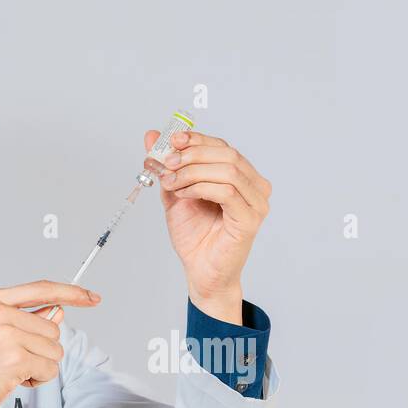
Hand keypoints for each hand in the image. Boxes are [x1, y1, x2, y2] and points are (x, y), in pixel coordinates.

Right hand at [0, 281, 99, 407]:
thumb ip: (24, 321)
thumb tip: (57, 312)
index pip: (42, 289)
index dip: (71, 293)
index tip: (91, 297)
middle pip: (53, 328)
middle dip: (41, 351)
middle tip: (10, 363)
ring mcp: (7, 334)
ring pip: (55, 350)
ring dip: (39, 368)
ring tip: (8, 373)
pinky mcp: (16, 359)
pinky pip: (50, 370)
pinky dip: (37, 381)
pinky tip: (12, 382)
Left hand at [143, 128, 271, 322]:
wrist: (201, 272)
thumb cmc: (195, 236)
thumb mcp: (175, 192)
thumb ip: (167, 165)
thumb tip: (151, 135)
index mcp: (242, 177)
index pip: (223, 146)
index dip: (197, 139)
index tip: (171, 140)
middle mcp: (255, 187)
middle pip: (227, 153)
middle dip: (192, 155)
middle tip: (167, 163)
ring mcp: (256, 203)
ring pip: (227, 170)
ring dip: (193, 172)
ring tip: (172, 183)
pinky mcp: (250, 219)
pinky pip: (226, 192)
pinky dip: (200, 187)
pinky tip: (184, 195)